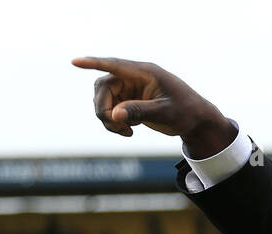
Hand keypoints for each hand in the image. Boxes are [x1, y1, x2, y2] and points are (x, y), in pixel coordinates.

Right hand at [71, 56, 236, 156]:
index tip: (75, 61)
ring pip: (103, 100)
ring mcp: (130, 88)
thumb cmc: (186, 112)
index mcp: (144, 72)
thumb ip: (140, 112)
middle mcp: (133, 77)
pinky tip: (128, 132)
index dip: (93, 63)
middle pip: (103, 87)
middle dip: (104, 109)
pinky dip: (114, 122)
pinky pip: (111, 109)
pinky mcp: (129, 100)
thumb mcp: (165, 113)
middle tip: (117, 127)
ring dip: (108, 118)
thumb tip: (115, 115)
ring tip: (126, 132)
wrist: (196, 121)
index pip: (114, 65)